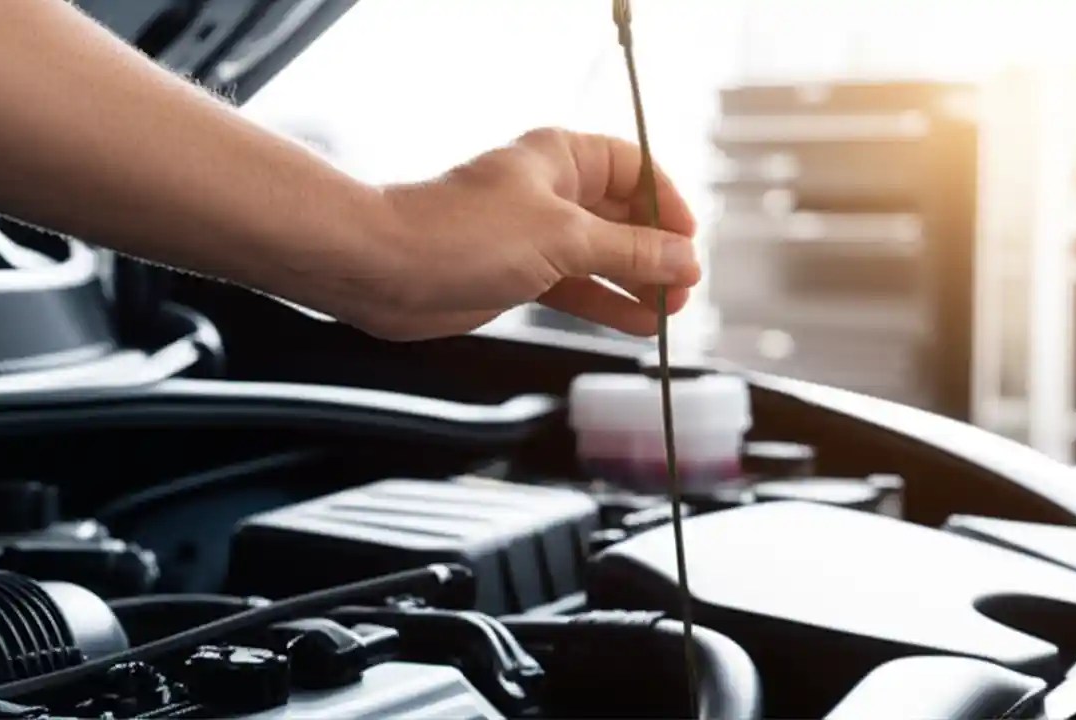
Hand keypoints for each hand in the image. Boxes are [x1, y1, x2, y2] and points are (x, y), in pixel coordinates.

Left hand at [354, 127, 699, 339]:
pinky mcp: (518, 274)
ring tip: (668, 312)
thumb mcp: (563, 238)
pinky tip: (633, 323)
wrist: (386, 270)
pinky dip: (604, 304)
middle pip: (622, 216)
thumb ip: (629, 251)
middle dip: (656, 251)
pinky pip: (576, 286)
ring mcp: (533, 235)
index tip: (690, 240)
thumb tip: (684, 258)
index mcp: (561, 157)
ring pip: (601, 257)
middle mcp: (550, 191)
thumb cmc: (462, 235)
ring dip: (635, 283)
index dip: (665, 203)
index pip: (633, 167)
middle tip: (684, 288)